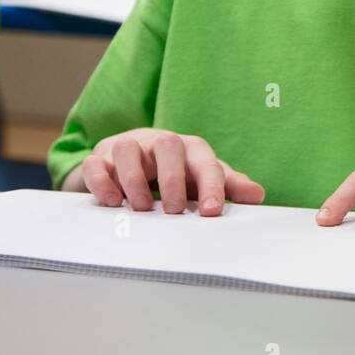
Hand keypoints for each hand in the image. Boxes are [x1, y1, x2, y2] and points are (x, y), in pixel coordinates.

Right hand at [71, 128, 263, 215]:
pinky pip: (96, 163)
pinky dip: (102, 182)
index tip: (212, 211)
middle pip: (168, 144)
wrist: (130, 161)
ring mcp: (128, 148)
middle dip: (172, 179)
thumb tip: (258, 195)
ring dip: (135, 180)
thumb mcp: (201, 179)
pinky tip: (112, 202)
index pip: (205, 161)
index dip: (211, 185)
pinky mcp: (100, 158)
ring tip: (142, 209)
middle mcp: (159, 143)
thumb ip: (227, 187)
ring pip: (128, 149)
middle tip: (174, 211)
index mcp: (190, 150)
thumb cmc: (174, 172)